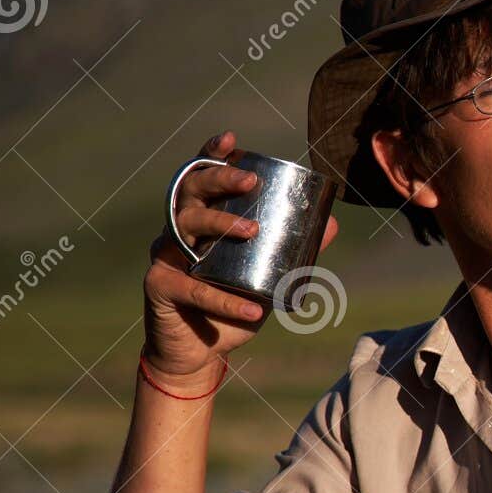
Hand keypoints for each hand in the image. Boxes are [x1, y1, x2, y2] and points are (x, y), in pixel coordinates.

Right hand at [142, 130, 339, 393]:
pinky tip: (252, 307)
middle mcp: (177, 231)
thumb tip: (333, 224)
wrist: (198, 353)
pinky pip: (193, 289)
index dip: (212, 155)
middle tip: (250, 181)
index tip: (232, 139)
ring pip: (184, 229)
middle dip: (219, 179)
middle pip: (190, 192)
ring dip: (220, 224)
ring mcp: (165, 257)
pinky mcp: (159, 288)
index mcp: (201, 220)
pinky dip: (224, 299)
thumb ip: (294, 250)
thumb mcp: (266, 275)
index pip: (202, 179)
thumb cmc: (232, 305)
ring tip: (252, 230)